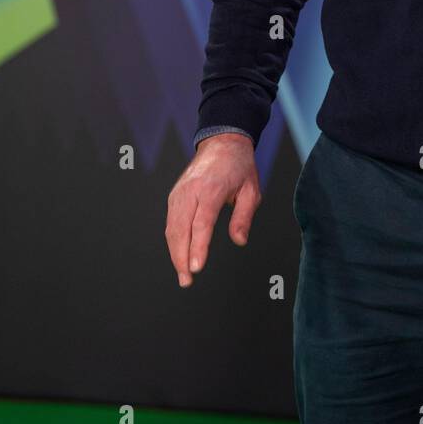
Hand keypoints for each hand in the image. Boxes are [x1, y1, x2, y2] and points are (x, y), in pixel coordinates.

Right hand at [165, 133, 261, 287]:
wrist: (222, 142)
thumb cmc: (239, 166)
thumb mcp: (251, 190)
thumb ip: (244, 216)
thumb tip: (239, 241)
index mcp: (211, 188)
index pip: (201, 223)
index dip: (198, 247)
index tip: (196, 267)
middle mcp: (191, 190)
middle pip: (180, 229)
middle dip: (181, 257)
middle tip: (187, 280)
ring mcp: (180, 192)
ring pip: (172, 228)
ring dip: (175, 253)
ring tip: (183, 274)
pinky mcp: (175, 195)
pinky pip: (171, 222)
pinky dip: (173, 241)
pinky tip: (179, 255)